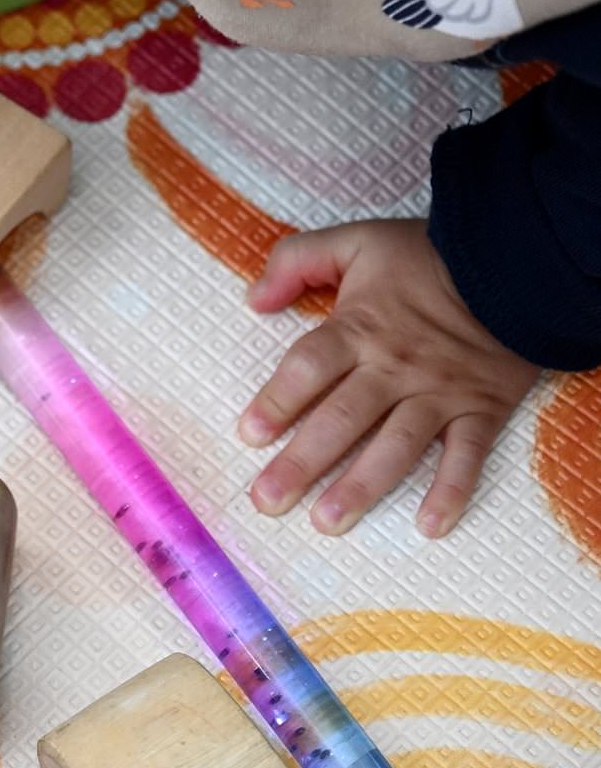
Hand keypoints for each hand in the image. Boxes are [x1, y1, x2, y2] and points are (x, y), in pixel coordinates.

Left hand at [238, 219, 537, 537]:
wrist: (516, 264)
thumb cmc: (426, 256)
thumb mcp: (355, 240)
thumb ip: (297, 260)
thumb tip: (254, 299)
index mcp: (359, 328)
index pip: (309, 368)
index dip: (278, 400)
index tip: (250, 434)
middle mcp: (394, 368)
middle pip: (343, 419)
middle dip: (302, 462)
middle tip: (268, 500)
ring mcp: (439, 394)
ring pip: (397, 446)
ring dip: (361, 486)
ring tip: (327, 521)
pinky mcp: (481, 410)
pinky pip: (468, 456)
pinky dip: (452, 491)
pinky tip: (429, 526)